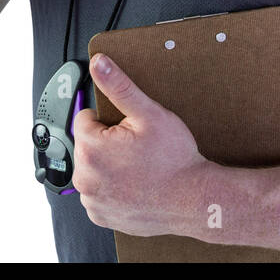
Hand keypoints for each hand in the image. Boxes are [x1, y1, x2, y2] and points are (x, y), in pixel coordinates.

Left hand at [71, 53, 209, 237]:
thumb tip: (99, 64)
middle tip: (136, 150)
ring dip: (107, 166)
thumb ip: (119, 85)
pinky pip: (97, 193)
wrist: (195, 200)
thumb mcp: (149, 114)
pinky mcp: (100, 215)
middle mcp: (85, 177)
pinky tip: (132, 186)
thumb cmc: (175, 161)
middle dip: (106, 143)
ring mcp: (92, 200)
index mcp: (91, 148)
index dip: (108, 121)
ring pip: (91, 169)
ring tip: (136, 168)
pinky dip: (110, 189)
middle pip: (86, 145)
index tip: (128, 132)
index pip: (83, 119)